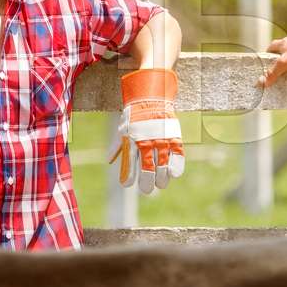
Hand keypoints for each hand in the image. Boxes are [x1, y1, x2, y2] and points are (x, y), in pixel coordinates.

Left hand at [108, 68, 183, 193]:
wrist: (151, 96)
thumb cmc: (135, 116)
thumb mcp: (123, 128)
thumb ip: (119, 146)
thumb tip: (109, 161)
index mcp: (132, 138)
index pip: (130, 162)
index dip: (129, 175)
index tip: (127, 185)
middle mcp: (147, 140)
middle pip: (148, 167)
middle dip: (147, 181)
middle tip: (147, 190)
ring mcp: (162, 138)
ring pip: (163, 164)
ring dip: (162, 177)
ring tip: (161, 184)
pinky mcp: (174, 135)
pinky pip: (177, 154)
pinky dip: (176, 165)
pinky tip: (174, 175)